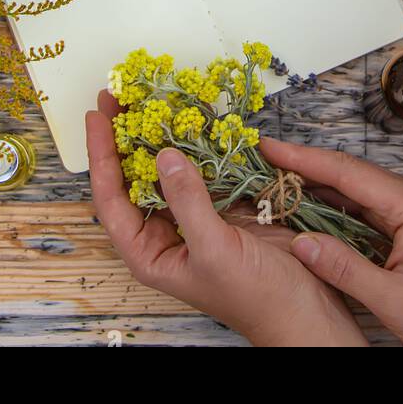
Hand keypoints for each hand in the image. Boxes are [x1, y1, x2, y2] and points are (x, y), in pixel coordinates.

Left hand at [85, 91, 367, 345]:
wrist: (305, 310)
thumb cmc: (256, 297)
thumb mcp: (214, 250)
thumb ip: (188, 202)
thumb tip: (164, 155)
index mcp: (150, 253)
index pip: (112, 198)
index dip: (101, 156)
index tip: (97, 117)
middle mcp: (167, 232)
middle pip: (134, 177)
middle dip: (125, 137)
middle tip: (118, 94)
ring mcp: (197, 215)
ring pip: (169, 168)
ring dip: (161, 133)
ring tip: (149, 96)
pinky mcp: (227, 203)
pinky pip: (206, 167)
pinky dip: (199, 142)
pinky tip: (194, 116)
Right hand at [261, 137, 402, 346]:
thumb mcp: (391, 298)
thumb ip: (344, 269)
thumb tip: (299, 242)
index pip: (348, 172)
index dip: (304, 158)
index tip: (268, 146)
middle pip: (350, 173)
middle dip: (306, 164)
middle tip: (264, 157)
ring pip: (356, 188)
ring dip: (318, 182)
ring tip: (277, 175)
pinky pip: (365, 205)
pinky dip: (335, 203)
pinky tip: (309, 202)